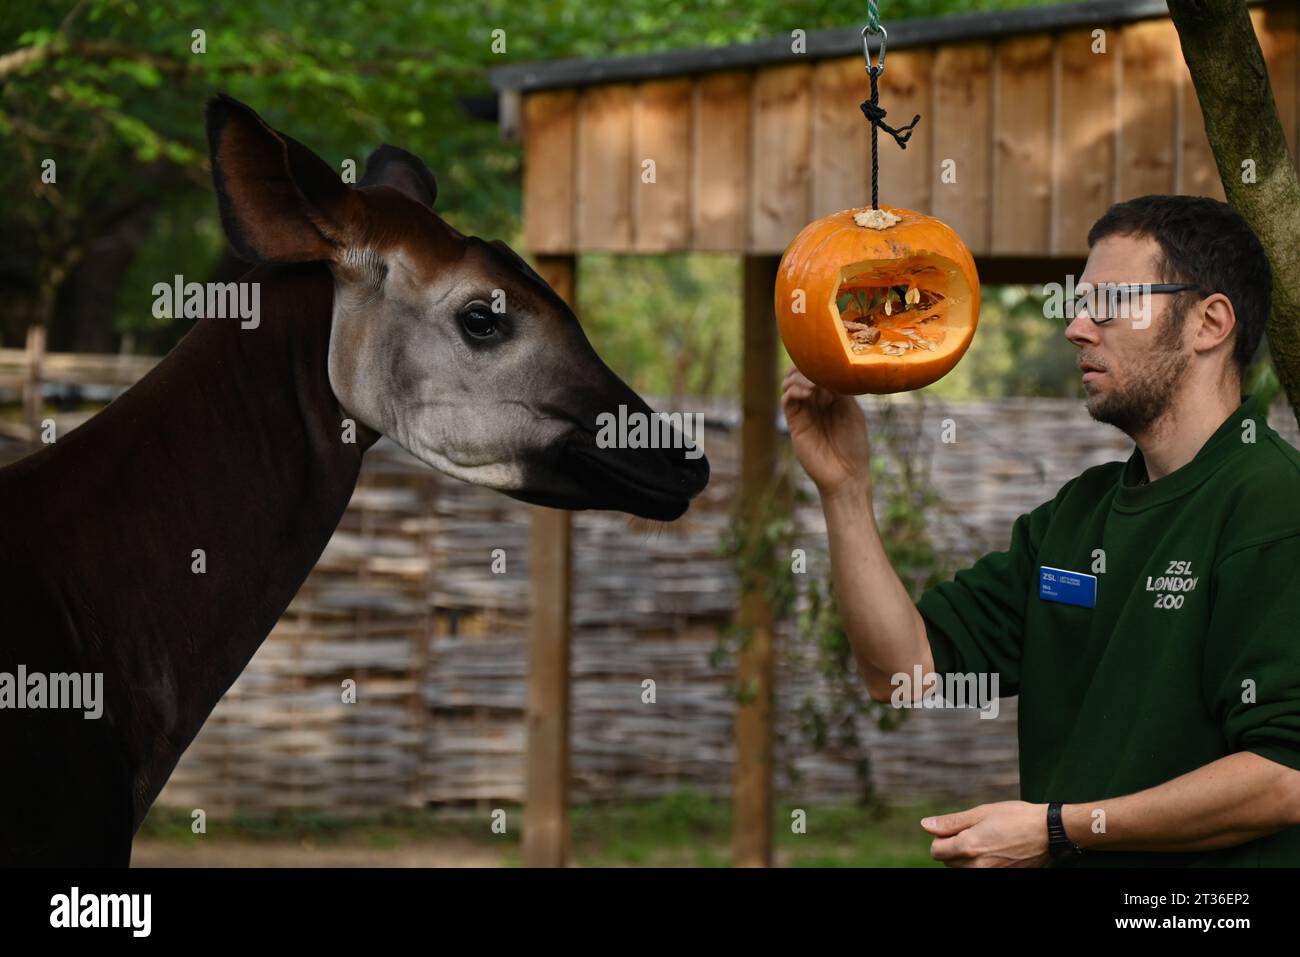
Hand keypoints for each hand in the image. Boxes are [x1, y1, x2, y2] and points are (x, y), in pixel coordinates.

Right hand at [780, 366, 870, 499]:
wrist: (847, 475)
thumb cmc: (854, 446)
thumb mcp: (852, 412)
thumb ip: (840, 391)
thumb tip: (828, 370)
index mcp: (831, 398)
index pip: (818, 373)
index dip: (820, 364)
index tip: (828, 361)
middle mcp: (815, 403)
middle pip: (801, 375)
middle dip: (806, 368)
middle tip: (817, 370)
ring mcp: (804, 413)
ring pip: (790, 384)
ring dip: (799, 378)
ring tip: (813, 383)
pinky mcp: (794, 424)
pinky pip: (787, 401)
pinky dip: (794, 391)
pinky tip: (808, 393)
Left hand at [922, 801, 1051, 867]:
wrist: (1047, 832)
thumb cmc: (1015, 817)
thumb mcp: (981, 813)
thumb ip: (952, 822)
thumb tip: (926, 825)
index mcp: (969, 846)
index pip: (936, 851)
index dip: (942, 838)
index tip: (957, 829)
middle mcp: (977, 866)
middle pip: (948, 862)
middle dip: (953, 847)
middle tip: (974, 832)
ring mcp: (990, 874)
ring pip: (963, 869)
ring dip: (966, 857)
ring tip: (985, 840)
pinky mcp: (1001, 877)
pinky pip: (979, 873)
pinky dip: (980, 863)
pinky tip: (994, 850)